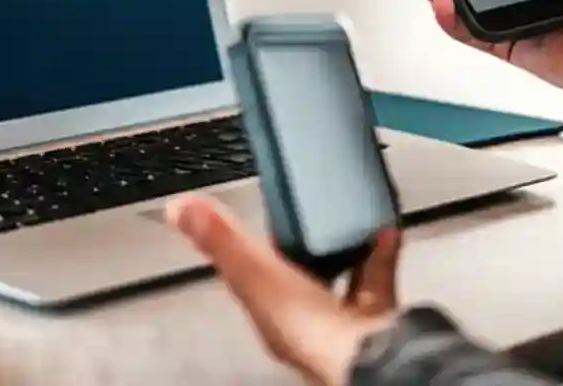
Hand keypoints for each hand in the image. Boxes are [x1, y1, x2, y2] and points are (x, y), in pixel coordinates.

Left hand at [166, 195, 400, 385]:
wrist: (371, 354)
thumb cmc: (310, 329)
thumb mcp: (257, 273)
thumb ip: (222, 240)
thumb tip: (179, 209)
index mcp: (268, 314)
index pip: (249, 277)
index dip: (247, 249)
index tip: (245, 219)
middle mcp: (303, 321)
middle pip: (295, 278)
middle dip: (301, 248)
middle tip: (302, 217)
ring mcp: (340, 322)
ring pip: (338, 279)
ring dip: (342, 248)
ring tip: (345, 219)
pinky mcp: (374, 317)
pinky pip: (376, 280)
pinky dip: (380, 253)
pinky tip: (383, 232)